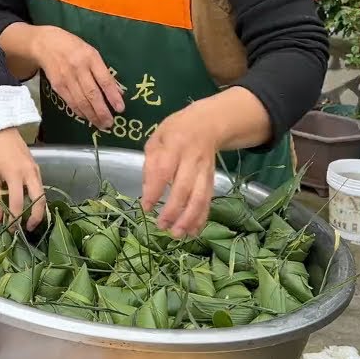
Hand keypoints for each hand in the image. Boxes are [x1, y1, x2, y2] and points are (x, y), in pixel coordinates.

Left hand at [0, 129, 45, 229]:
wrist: (2, 132)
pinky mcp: (38, 169)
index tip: (11, 229)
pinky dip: (36, 199)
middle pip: (39, 201)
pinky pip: (40, 188)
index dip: (14, 219)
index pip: (17, 202)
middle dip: (35, 218)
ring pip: (42, 195)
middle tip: (27, 229)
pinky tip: (29, 206)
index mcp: (14, 174)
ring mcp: (36, 171)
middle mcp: (29, 173)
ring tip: (29, 221)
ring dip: (38, 210)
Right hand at [30, 25, 124, 128]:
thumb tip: (117, 92)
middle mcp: (78, 68)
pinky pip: (70, 102)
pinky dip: (79, 111)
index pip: (104, 80)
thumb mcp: (91, 53)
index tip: (120, 109)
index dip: (112, 96)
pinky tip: (87, 117)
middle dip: (102, 111)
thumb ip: (103, 71)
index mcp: (91, 57)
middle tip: (110, 123)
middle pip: (92, 94)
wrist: (45, 44)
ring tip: (101, 124)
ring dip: (92, 115)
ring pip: (81, 101)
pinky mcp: (57, 86)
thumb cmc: (73, 47)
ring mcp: (66, 78)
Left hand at [139, 103, 220, 237]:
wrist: (208, 124)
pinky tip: (193, 231)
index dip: (155, 190)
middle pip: (185, 187)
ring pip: (200, 197)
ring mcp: (205, 171)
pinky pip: (208, 201)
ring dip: (189, 218)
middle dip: (173, 210)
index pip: (164, 170)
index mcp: (174, 145)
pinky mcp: (212, 180)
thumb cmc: (175, 132)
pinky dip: (202, 217)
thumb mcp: (156, 139)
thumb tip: (147, 191)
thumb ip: (151, 163)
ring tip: (178, 234)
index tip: (146, 207)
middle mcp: (192, 159)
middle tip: (161, 226)